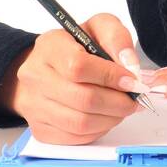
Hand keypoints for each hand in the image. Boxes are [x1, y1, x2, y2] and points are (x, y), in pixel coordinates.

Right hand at [0, 13, 152, 143]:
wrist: (48, 66)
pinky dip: (98, 131)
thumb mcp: (99, 27)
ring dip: (111, 119)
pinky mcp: (40, 129)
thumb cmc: (77, 47)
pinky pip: (75, 138)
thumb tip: (131, 68)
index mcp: (49, 46)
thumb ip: (117, 39)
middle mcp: (34, 76)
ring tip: (122, 109)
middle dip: (117, 103)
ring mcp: (33, 105)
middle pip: (82, 99)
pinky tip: (105, 118)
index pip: (79, 66)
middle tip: (133, 100)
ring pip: (80, 123)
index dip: (111, 77)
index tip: (131, 81)